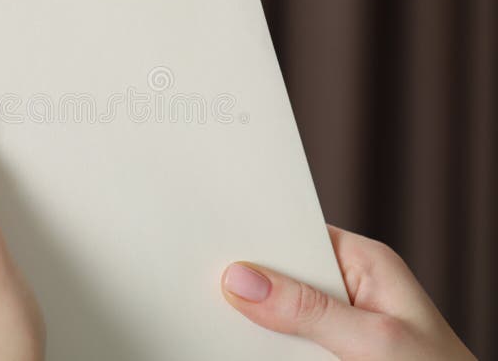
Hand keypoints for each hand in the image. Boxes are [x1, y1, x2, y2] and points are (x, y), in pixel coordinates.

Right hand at [221, 225, 474, 359]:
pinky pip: (282, 339)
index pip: (297, 232)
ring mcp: (334, 320)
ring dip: (253, 318)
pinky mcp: (325, 349)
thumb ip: (309, 311)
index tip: (216, 241)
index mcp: (363, 261)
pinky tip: (245, 344)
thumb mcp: (372, 339)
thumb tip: (243, 280)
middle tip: (209, 285)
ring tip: (222, 319)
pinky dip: (262, 343)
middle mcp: (346, 285)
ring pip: (277, 309)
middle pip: (280, 272)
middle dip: (249, 280)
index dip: (257, 235)